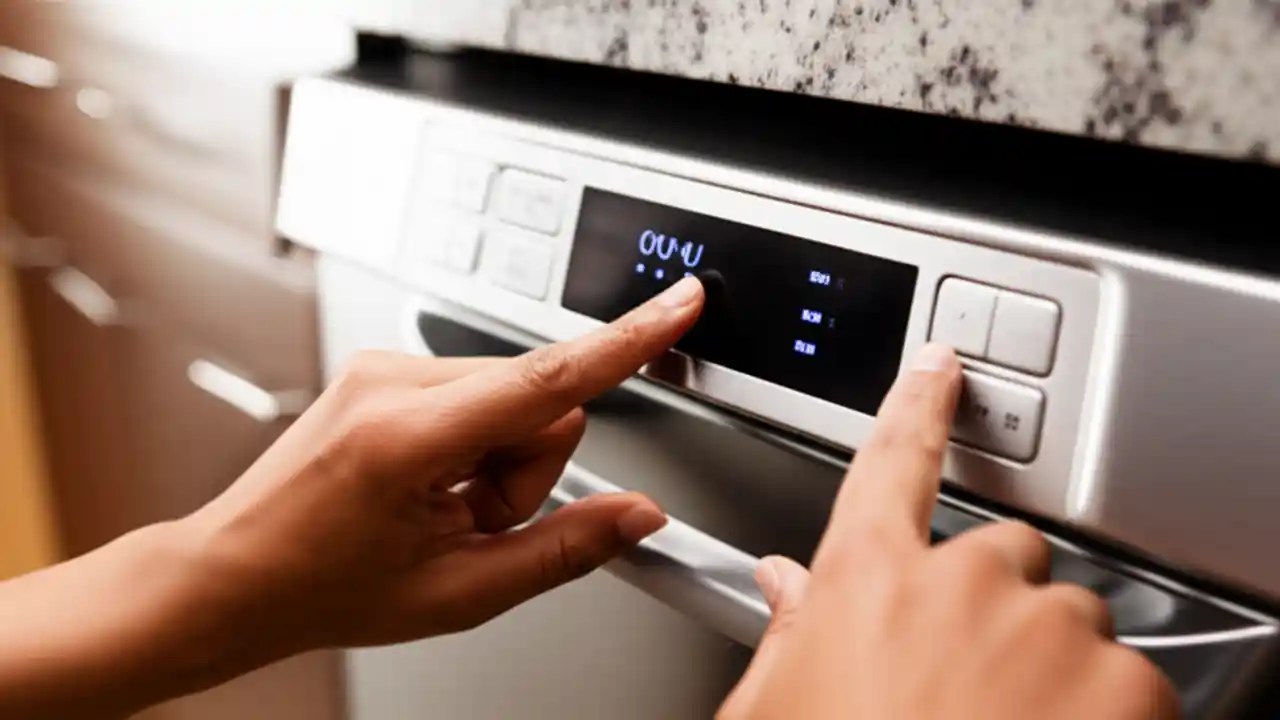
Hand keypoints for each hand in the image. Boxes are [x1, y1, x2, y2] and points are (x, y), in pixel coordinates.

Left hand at [186, 276, 705, 658]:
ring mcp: (383, 367)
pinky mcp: (384, 368)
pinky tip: (430, 482)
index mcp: (407, 437)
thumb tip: (637, 517)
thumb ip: (565, 549)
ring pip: (511, 395)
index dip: (627, 341)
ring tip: (443, 506)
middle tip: (473, 518)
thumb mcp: (458, 592)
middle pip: (539, 400)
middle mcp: (393, 380)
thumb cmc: (321, 584)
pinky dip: (472, 442)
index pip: (549, 379)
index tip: (675, 304)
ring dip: (500, 458)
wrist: (237, 573)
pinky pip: (475, 391)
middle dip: (529, 469)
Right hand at [719, 344, 1178, 719]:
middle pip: (996, 553)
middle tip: (963, 681)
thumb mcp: (773, 713)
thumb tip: (778, 585)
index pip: (892, 461)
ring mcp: (1049, 628)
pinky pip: (1125, 673)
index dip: (915, 407)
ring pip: (1064, 615)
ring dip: (1044, 662)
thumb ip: (784, 636)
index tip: (940, 369)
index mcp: (869, 581)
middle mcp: (963, 584)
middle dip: (988, 602)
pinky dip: (1101, 711)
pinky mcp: (1126, 681)